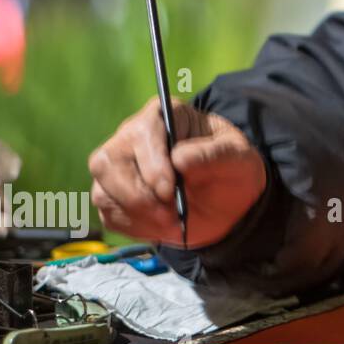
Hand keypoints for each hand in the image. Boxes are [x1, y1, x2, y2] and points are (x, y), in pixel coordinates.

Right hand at [89, 96, 267, 248]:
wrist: (227, 200)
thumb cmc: (231, 167)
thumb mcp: (239, 157)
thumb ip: (214, 154)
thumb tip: (179, 158)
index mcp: (163, 116)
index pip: (141, 133)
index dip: (152, 164)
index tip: (170, 190)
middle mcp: (131, 137)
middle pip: (107, 163)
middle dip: (137, 196)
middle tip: (170, 215)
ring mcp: (117, 168)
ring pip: (103, 192)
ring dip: (139, 215)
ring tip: (174, 222)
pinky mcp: (113, 196)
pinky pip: (110, 215)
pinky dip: (137, 227)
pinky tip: (164, 225)